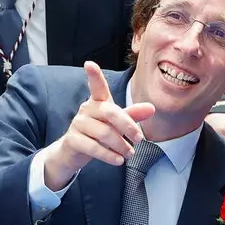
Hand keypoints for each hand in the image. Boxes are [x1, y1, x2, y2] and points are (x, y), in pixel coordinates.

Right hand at [42, 62, 156, 189]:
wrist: (75, 152)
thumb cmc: (98, 133)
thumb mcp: (116, 124)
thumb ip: (133, 115)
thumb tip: (151, 108)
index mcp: (98, 102)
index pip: (97, 87)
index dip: (94, 76)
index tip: (89, 64)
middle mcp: (86, 109)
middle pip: (109, 112)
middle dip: (127, 125)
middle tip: (140, 139)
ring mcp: (78, 124)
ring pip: (103, 132)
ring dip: (121, 145)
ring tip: (130, 154)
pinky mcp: (73, 140)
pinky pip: (93, 147)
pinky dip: (108, 155)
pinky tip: (118, 160)